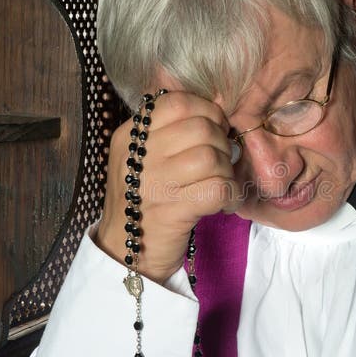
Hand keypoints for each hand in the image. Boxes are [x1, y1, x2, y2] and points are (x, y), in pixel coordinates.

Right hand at [95, 91, 241, 282]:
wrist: (125, 253)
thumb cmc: (142, 201)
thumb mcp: (141, 159)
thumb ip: (167, 133)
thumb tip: (216, 115)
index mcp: (129, 137)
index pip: (175, 103)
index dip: (206, 111)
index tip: (214, 129)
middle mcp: (138, 156)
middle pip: (201, 128)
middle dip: (222, 143)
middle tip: (221, 162)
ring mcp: (153, 184)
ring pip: (211, 157)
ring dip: (226, 171)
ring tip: (220, 184)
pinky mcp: (172, 212)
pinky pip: (218, 188)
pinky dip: (230, 195)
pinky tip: (225, 203)